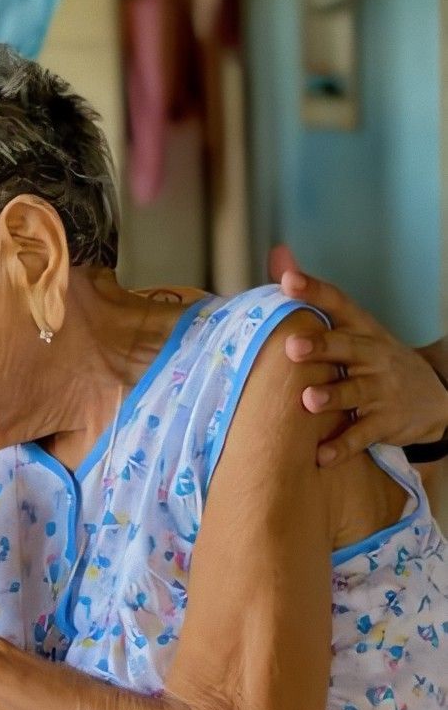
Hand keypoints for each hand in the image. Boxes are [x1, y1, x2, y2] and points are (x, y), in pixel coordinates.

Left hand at [269, 245, 447, 464]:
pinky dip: (342, 447)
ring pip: (355, 392)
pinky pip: (362, 435)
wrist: (434, 394)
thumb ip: (313, 295)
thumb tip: (278, 254)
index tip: (288, 280)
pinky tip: (321, 455)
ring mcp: (381, 389)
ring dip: (332, 397)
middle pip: (346, 347)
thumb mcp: (352, 325)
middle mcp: (371, 355)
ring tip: (309, 401)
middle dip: (321, 346)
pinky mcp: (386, 422)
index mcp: (360, 329)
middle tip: (293, 346)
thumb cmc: (372, 357)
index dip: (313, 290)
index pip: (337, 303)